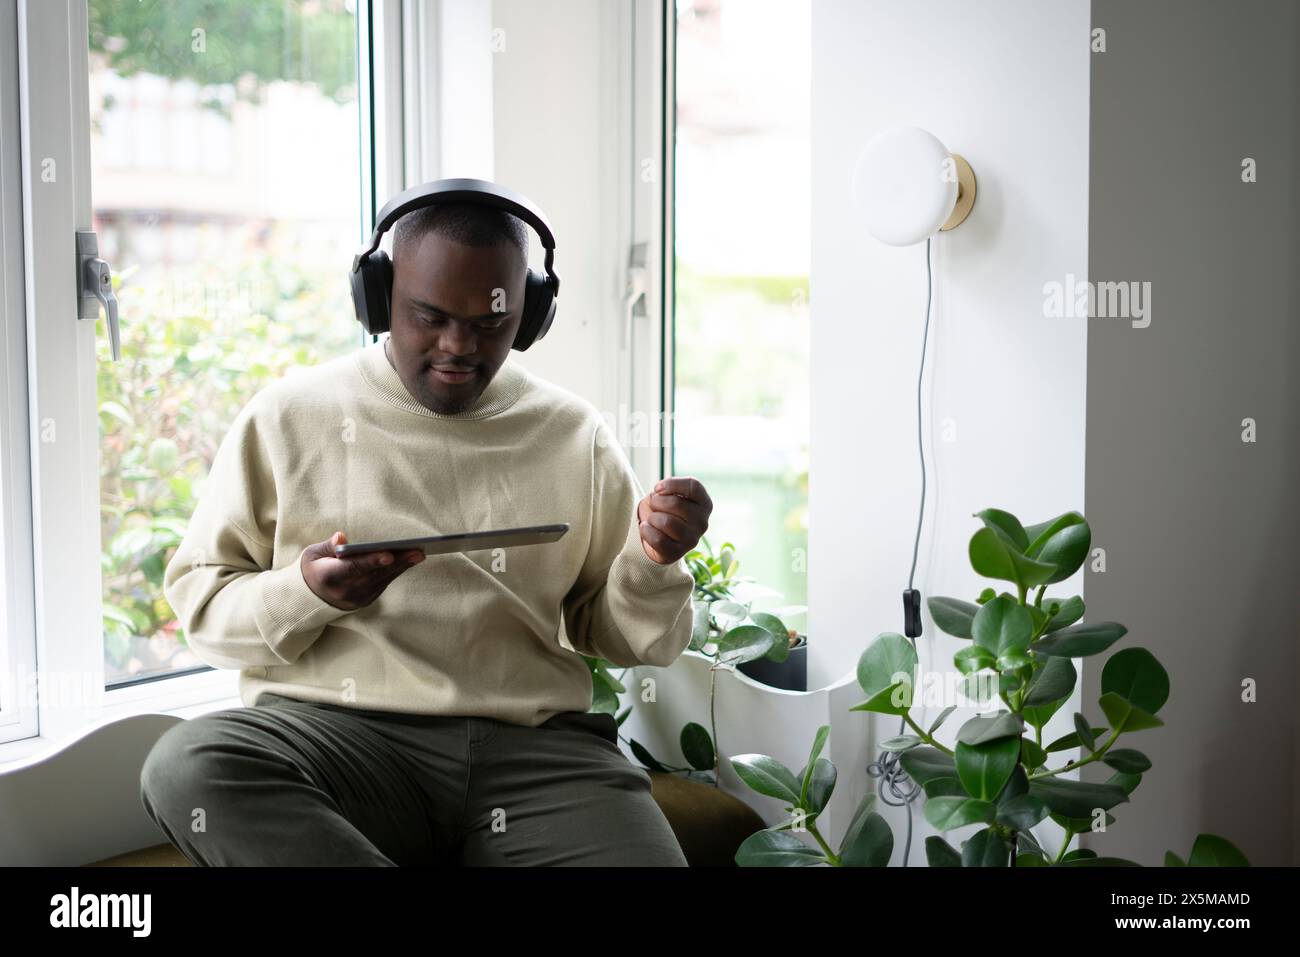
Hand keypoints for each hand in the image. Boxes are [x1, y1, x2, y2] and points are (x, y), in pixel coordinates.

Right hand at [300, 531, 424, 610]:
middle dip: (397, 562)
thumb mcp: (313, 554)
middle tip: (417, 551)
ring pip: (382, 580)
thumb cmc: (314, 567)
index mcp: (329, 576)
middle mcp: (345, 590)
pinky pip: (383, 584)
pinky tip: (409, 560)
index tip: (389, 555)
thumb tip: (341, 538)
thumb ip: (329, 546)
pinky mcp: (365, 600)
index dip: (372, 562)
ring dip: (402, 567)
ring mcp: (356, 598)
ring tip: (419, 553)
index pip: (353, 568)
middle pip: (374, 574)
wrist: (311, 597)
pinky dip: (396, 572)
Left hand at [636, 476, 711, 563]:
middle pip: (676, 503)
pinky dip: (646, 531)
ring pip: (666, 522)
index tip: (657, 488)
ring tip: (652, 519)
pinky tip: (647, 529)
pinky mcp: (678, 553)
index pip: (694, 486)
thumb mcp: (667, 493)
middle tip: (653, 505)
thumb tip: (658, 492)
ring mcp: (692, 540)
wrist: (654, 534)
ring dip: (652, 518)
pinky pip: (657, 539)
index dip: (672, 484)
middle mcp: (702, 522)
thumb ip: (668, 489)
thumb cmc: (663, 509)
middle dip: (657, 502)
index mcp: (704, 504)